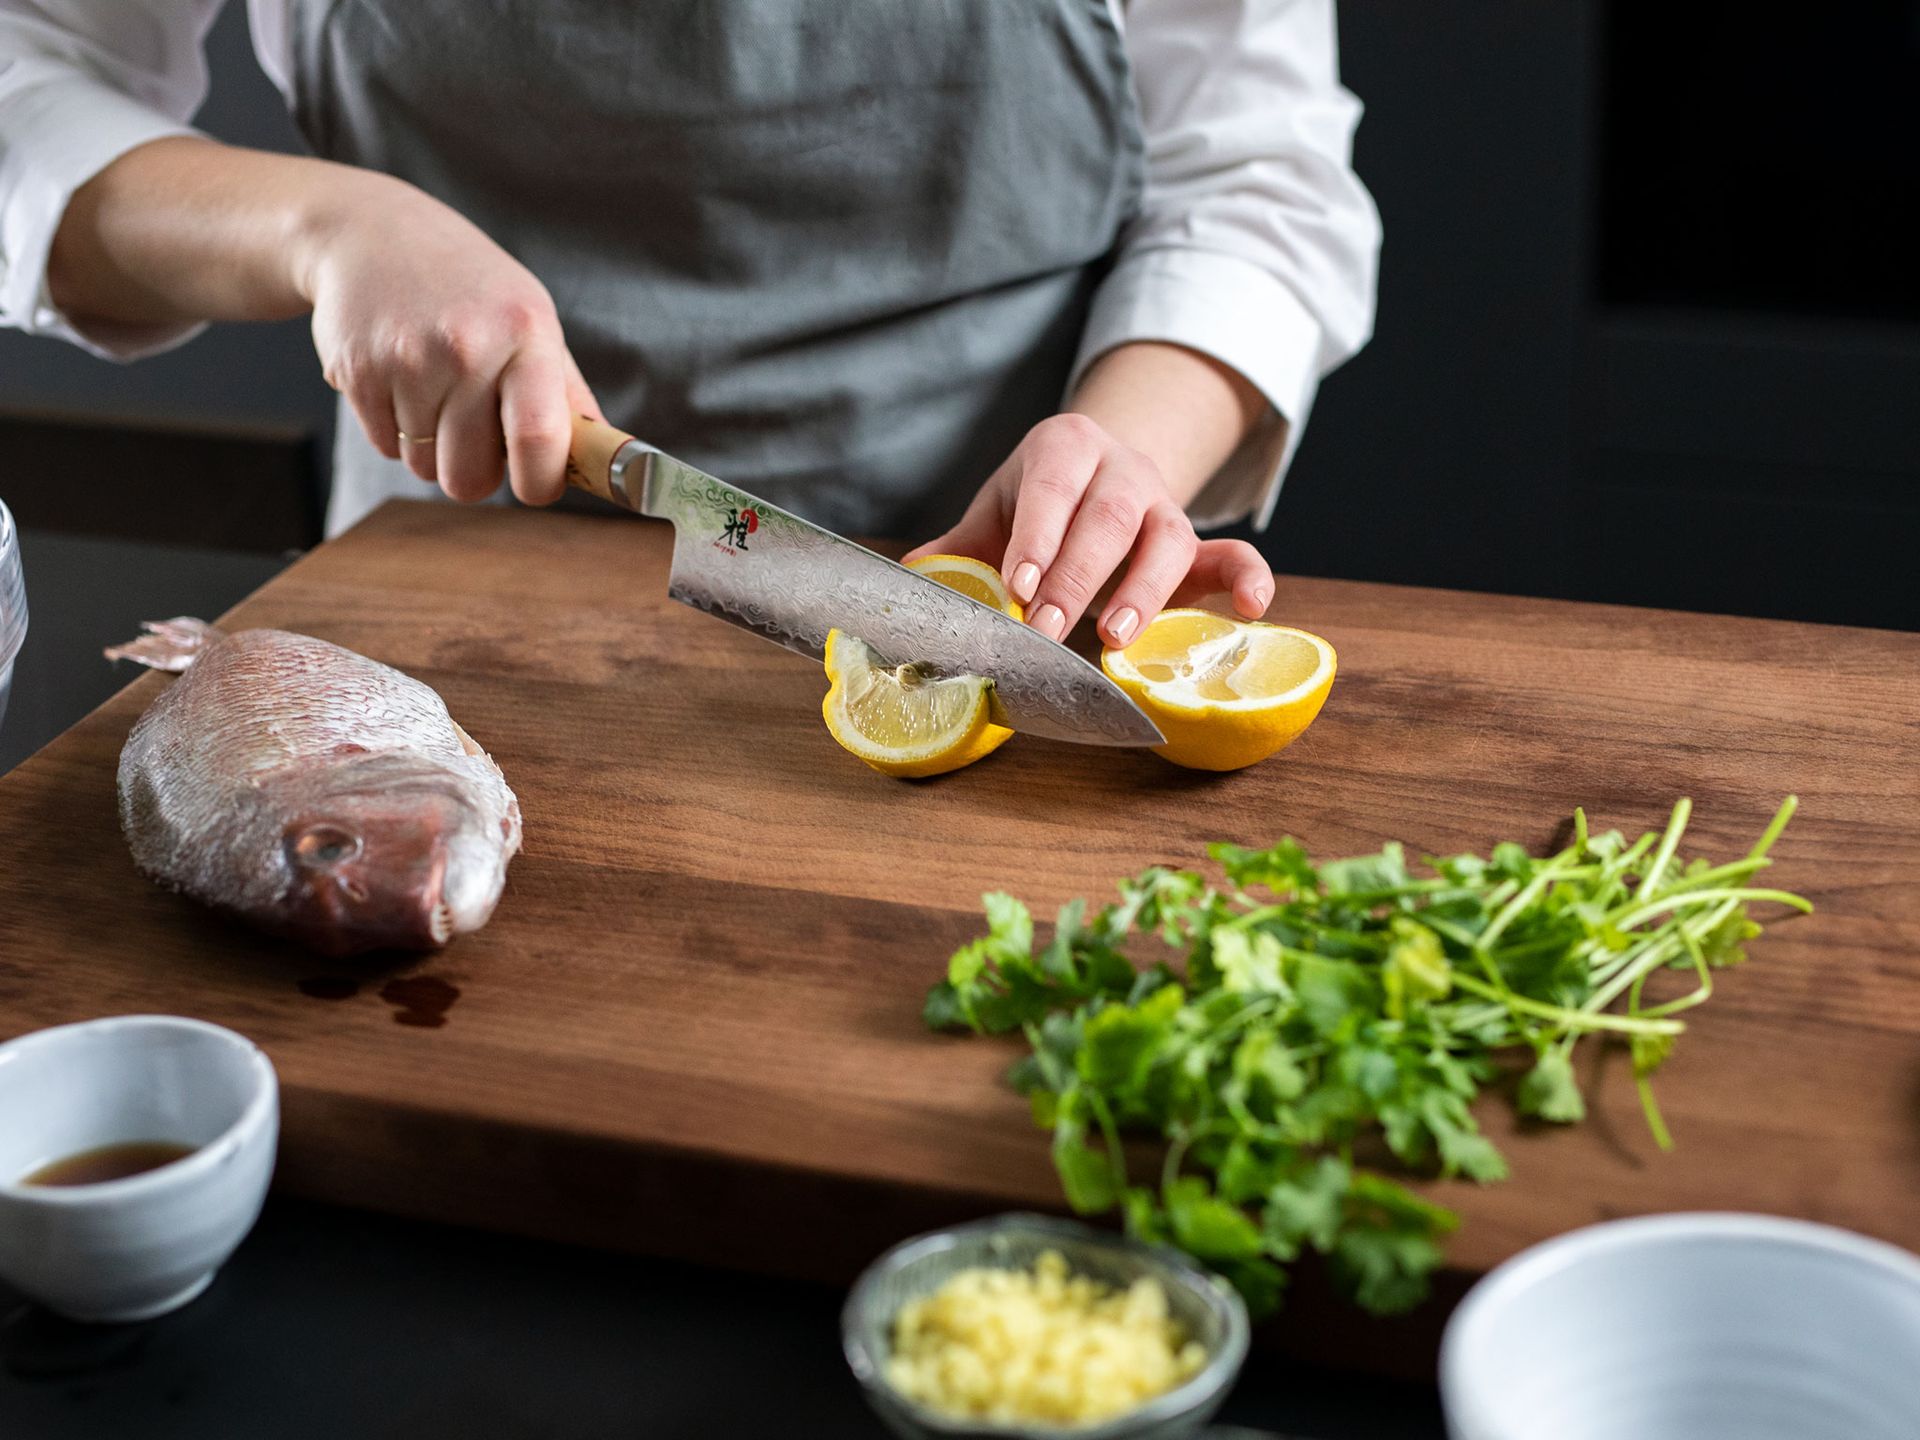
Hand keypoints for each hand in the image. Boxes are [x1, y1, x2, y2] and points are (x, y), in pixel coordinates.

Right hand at [298, 176, 599, 505]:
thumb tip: (606, 460)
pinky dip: (395, 430)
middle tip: (476, 431)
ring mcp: (407, 359)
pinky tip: (400, 380)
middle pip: (470, 478)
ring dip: (432, 447)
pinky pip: (385, 447)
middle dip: (475, 473)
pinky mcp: (357, 371)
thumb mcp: (531, 319)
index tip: (535, 484)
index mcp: (526, 334)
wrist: (371, 231)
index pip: (540, 439)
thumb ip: (566, 395)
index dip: (540, 482)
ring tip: (434, 389)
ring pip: (423, 468)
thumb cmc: (470, 287)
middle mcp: (466, 346)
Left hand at [906, 414, 1272, 647]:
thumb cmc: (1039, 505)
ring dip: (1143, 592)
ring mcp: (1166, 506)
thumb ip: (960, 545)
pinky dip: (1248, 578)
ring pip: (1168, 538)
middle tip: (1047, 630)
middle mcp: (1123, 468)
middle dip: (1077, 578)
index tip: (1019, 585)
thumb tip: (909, 576)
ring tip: (1114, 638)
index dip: (1039, 535)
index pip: (1054, 486)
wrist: (1099, 476)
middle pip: (1109, 517)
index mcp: (1064, 448)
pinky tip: (1251, 609)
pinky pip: (1234, 554)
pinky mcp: (1199, 545)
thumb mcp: (998, 512)